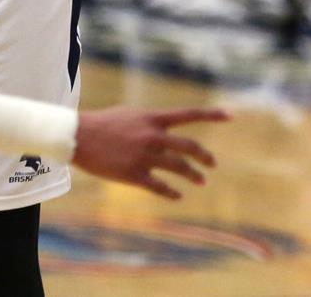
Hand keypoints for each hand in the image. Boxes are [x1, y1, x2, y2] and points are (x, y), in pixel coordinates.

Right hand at [73, 107, 226, 199]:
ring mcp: (145, 156)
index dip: (212, 115)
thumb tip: (166, 128)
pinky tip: (177, 195)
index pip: (189, 115)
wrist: (78, 136)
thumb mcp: (130, 115)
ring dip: (193, 176)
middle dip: (205, 157)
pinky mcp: (134, 174)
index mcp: (152, 118)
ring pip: (179, 168)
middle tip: (212, 164)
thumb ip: (151, 122)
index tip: (231, 116)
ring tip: (200, 181)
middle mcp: (153, 136)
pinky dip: (172, 192)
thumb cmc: (103, 124)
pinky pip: (160, 187)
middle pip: (189, 147)